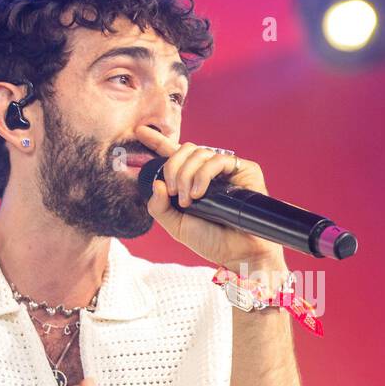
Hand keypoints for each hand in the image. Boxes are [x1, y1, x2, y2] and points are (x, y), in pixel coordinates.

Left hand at [136, 124, 287, 272]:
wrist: (238, 253)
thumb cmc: (211, 241)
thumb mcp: (176, 225)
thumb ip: (159, 207)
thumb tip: (157, 183)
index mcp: (192, 181)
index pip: (173, 155)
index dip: (157, 142)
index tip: (139, 132)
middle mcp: (209, 172)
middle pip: (185, 150)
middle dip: (173, 168)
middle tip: (173, 192)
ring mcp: (227, 170)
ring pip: (199, 153)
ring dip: (187, 175)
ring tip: (188, 199)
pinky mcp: (245, 170)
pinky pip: (218, 159)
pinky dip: (203, 174)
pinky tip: (200, 193)